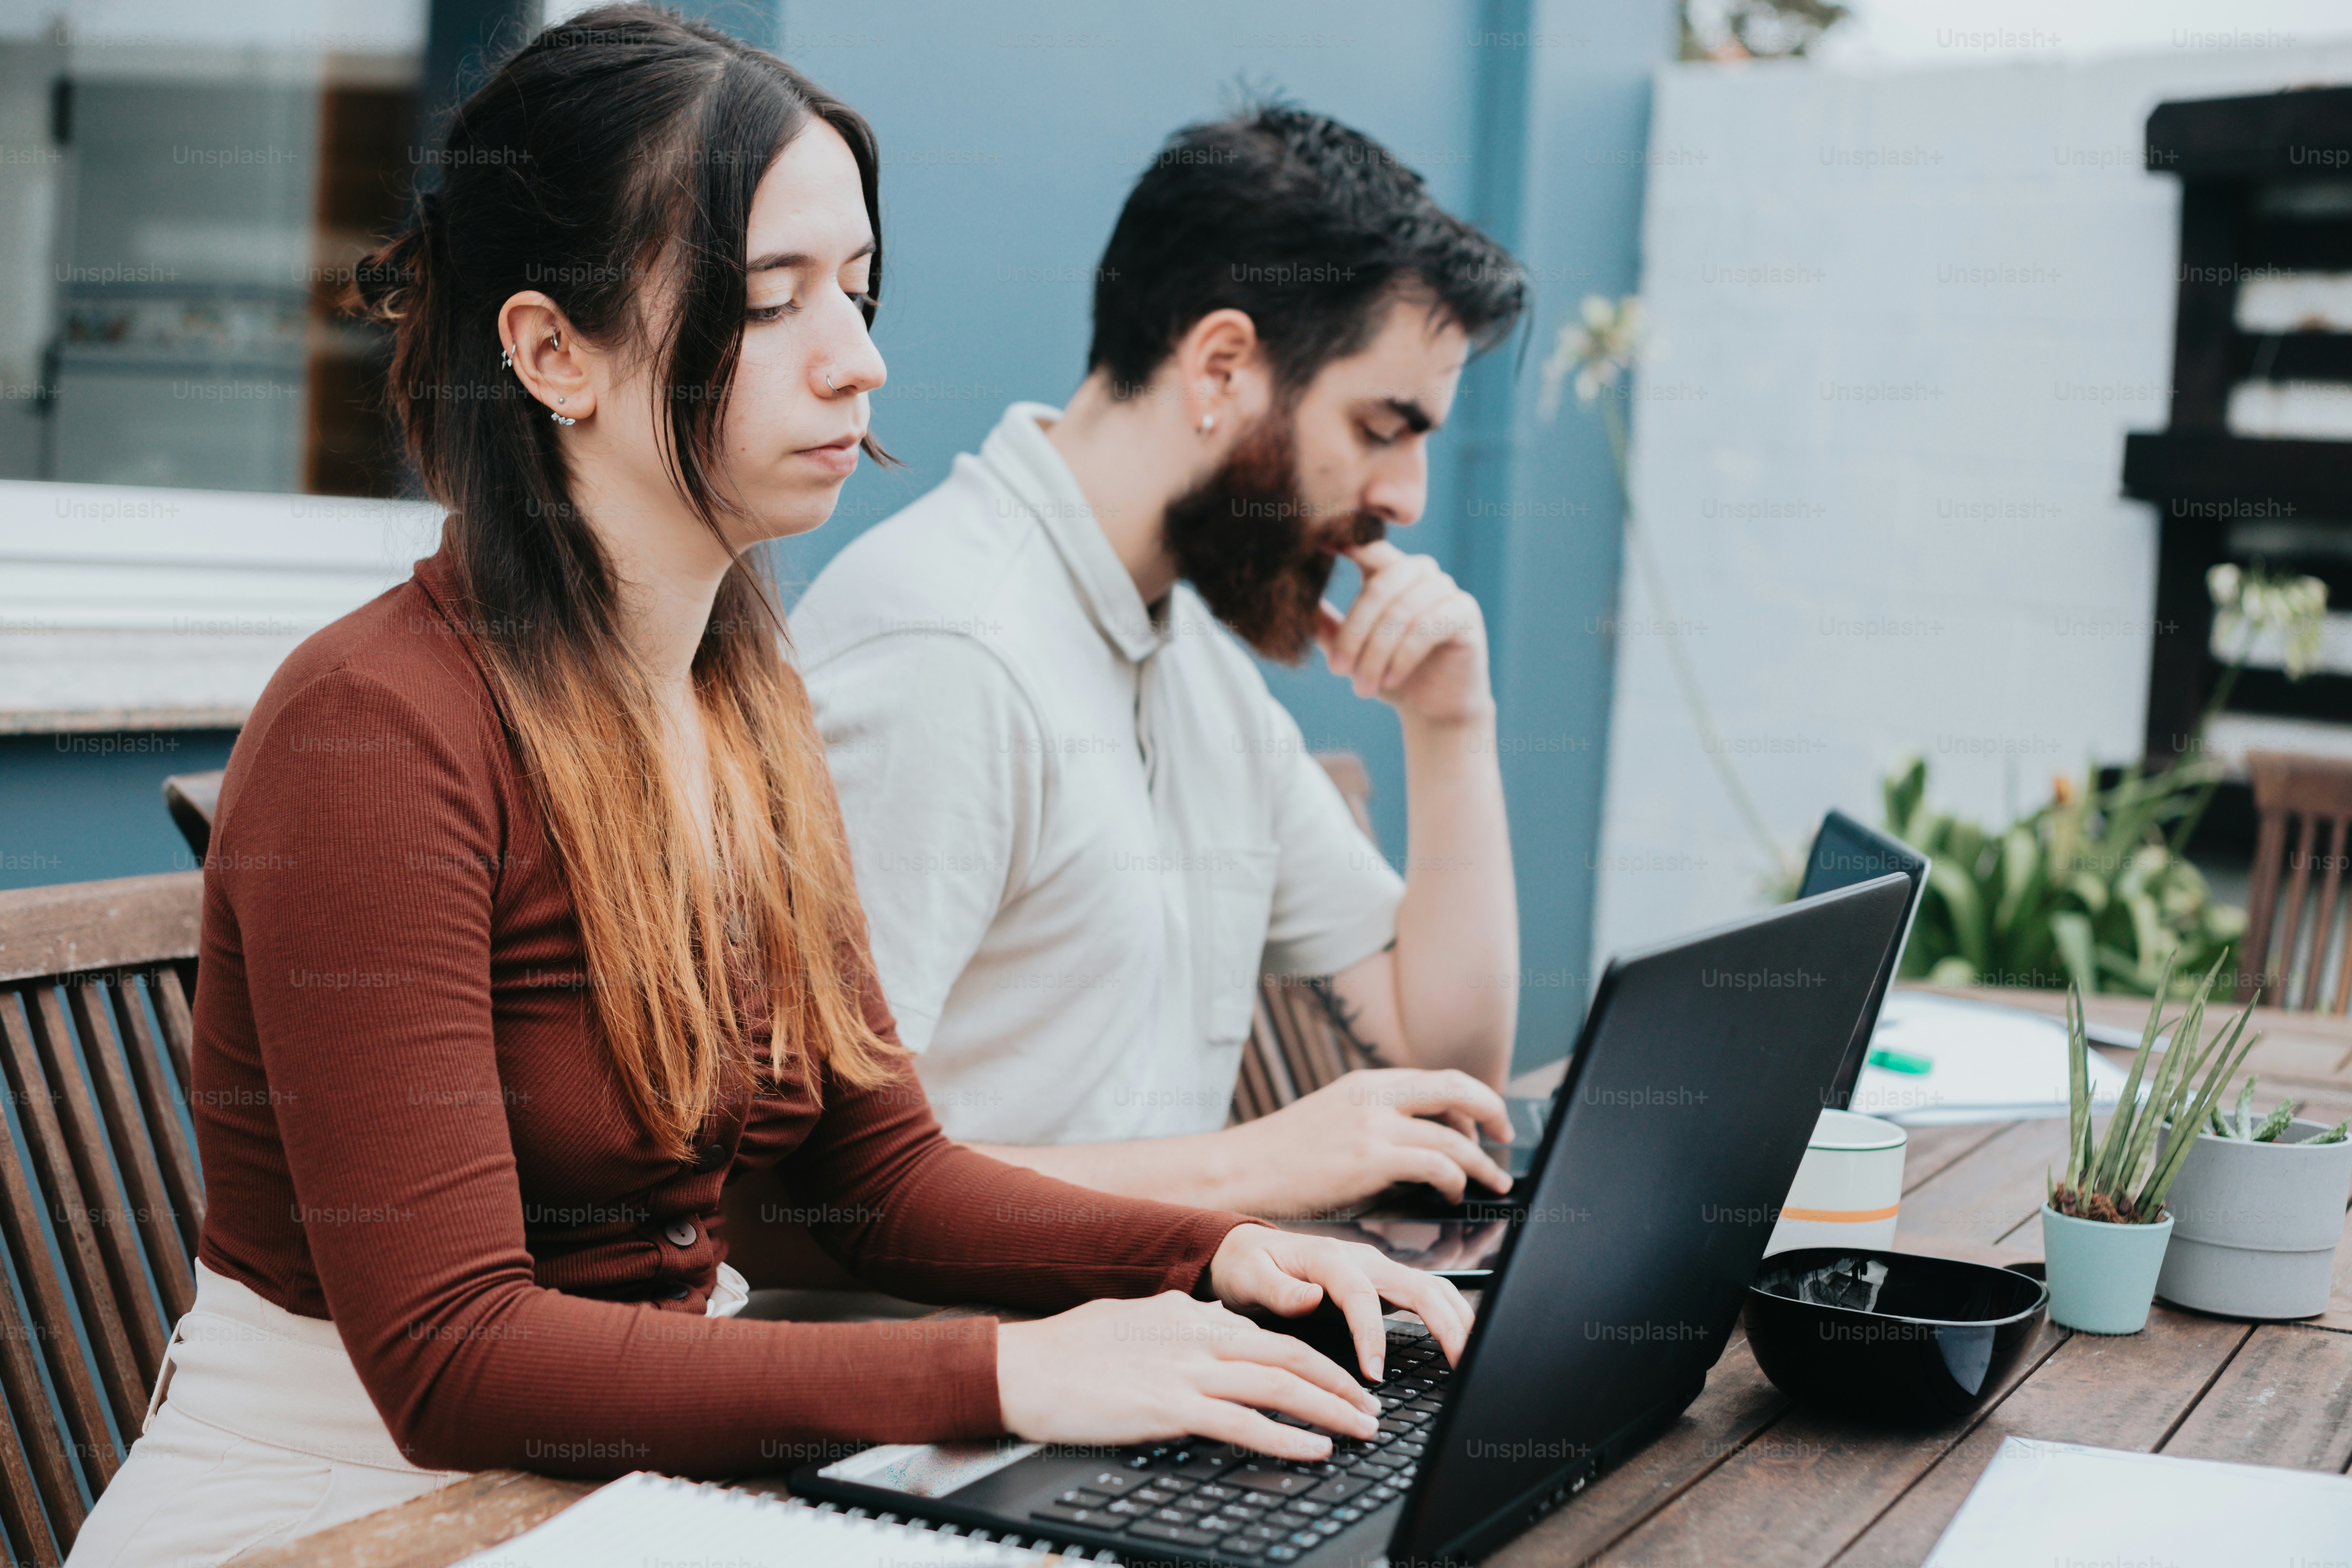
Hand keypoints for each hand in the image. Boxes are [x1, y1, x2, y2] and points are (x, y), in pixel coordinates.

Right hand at [995, 1292, 1381, 1460]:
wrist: (1020, 1368)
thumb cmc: (1068, 1351)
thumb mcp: (1134, 1320)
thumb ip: (1178, 1321)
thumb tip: (1210, 1320)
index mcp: (1188, 1313)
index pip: (1267, 1334)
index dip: (1313, 1356)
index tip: (1341, 1378)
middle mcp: (1195, 1334)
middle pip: (1289, 1355)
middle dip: (1339, 1382)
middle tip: (1372, 1406)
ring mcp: (1184, 1370)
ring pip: (1278, 1386)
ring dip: (1329, 1409)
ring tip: (1362, 1428)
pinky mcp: (1168, 1405)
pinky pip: (1243, 1423)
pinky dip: (1286, 1437)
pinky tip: (1315, 1449)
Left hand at [1207, 1224, 1475, 1381]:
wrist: (1247, 1250)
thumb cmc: (1248, 1266)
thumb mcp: (1249, 1278)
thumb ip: (1278, 1290)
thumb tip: (1309, 1299)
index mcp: (1330, 1258)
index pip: (1363, 1296)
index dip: (1373, 1335)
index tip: (1375, 1374)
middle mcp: (1363, 1259)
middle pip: (1419, 1286)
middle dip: (1447, 1325)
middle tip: (1462, 1366)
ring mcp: (1378, 1270)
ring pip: (1434, 1289)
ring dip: (1459, 1320)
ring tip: (1473, 1358)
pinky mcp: (1385, 1283)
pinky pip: (1427, 1296)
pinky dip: (1450, 1317)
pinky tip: (1462, 1342)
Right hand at [1220, 1068, 1513, 1216]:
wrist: (1237, 1170)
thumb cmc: (1280, 1156)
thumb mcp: (1331, 1118)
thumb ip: (1373, 1118)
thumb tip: (1419, 1139)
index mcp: (1366, 1083)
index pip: (1439, 1079)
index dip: (1474, 1100)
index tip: (1486, 1123)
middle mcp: (1374, 1096)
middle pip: (1457, 1090)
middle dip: (1492, 1114)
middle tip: (1504, 1140)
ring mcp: (1372, 1126)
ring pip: (1454, 1136)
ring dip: (1483, 1162)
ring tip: (1493, 1181)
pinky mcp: (1369, 1160)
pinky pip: (1436, 1166)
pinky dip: (1456, 1180)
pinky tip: (1454, 1194)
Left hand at [1315, 541, 1491, 725]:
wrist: (1435, 708)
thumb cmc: (1391, 674)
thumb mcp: (1352, 650)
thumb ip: (1326, 625)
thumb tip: (1293, 602)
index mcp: (1393, 572)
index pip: (1369, 548)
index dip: (1346, 543)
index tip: (1317, 544)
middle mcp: (1422, 573)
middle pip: (1379, 586)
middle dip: (1354, 632)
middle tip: (1336, 670)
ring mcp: (1446, 589)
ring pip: (1401, 613)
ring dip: (1376, 653)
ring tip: (1362, 686)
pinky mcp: (1465, 613)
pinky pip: (1427, 629)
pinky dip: (1403, 657)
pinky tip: (1391, 680)